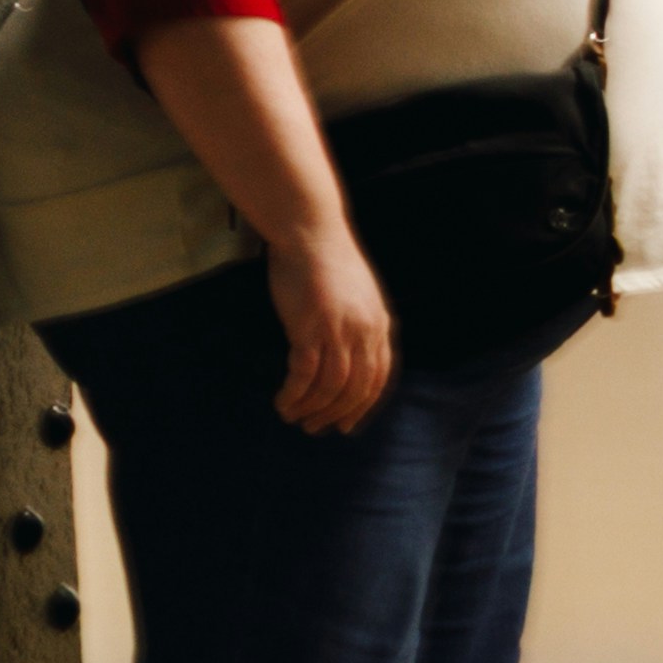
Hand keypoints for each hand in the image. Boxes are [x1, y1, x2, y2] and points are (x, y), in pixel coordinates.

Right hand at [272, 228, 398, 433]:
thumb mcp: (359, 298)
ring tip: (293, 417)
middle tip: (315, 428)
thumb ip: (360, 327)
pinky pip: (303, 374)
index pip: (379, 378)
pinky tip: (283, 402)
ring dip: (311, 408)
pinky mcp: (309, 328)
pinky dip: (294, 394)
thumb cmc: (329, 264)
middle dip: (336, 414)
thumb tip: (351, 358)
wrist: (312, 234)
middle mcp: (364, 332)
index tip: (347, 424)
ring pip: (330, 387)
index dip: (363, 406)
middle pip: (356, 388)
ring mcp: (338, 330)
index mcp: (380, 325)